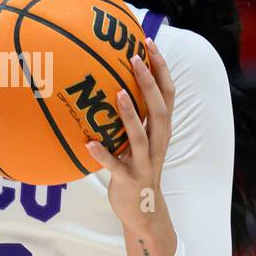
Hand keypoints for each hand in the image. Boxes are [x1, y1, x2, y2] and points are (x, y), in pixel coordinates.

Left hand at [84, 36, 174, 235]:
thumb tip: (108, 84)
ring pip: (141, 137)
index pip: (167, 94)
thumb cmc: (135, 169)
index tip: (149, 42)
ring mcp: (144, 163)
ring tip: (117, 93)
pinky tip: (88, 144)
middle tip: (134, 57)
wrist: (144, 213)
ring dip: (130, 114)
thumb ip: (130, 117)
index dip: (161, 68)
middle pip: (160, 109)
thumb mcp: (136, 141)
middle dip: (149, 82)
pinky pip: (115, 166)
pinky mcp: (129, 181)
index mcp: (160, 132)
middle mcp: (157, 144)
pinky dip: (103, 155)